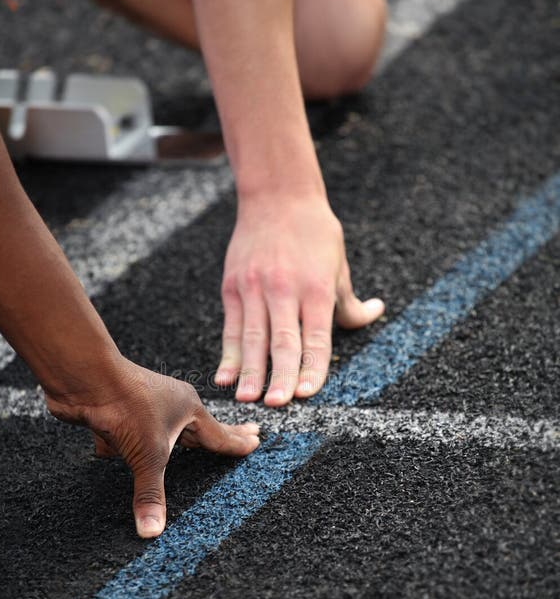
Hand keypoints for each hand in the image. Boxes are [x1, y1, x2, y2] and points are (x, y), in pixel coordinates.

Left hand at [45, 358, 259, 537]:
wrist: (84, 379)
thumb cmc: (126, 406)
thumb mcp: (148, 455)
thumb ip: (151, 495)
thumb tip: (151, 533)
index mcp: (188, 409)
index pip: (219, 433)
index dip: (238, 442)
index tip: (257, 441)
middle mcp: (170, 404)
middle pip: (199, 427)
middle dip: (220, 433)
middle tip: (249, 430)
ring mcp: (144, 405)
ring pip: (163, 430)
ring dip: (168, 440)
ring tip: (184, 446)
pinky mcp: (118, 412)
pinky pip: (126, 434)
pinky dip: (120, 446)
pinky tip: (107, 454)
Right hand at [215, 194, 384, 405]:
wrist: (277, 194)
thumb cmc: (315, 232)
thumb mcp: (339, 264)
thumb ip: (349, 300)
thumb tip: (373, 314)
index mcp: (316, 288)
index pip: (316, 337)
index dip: (312, 367)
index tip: (307, 393)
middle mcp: (285, 289)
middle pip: (283, 341)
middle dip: (280, 375)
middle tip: (276, 404)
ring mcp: (256, 288)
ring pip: (253, 337)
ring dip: (250, 371)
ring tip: (247, 399)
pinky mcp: (233, 286)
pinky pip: (231, 327)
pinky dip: (228, 354)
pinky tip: (224, 377)